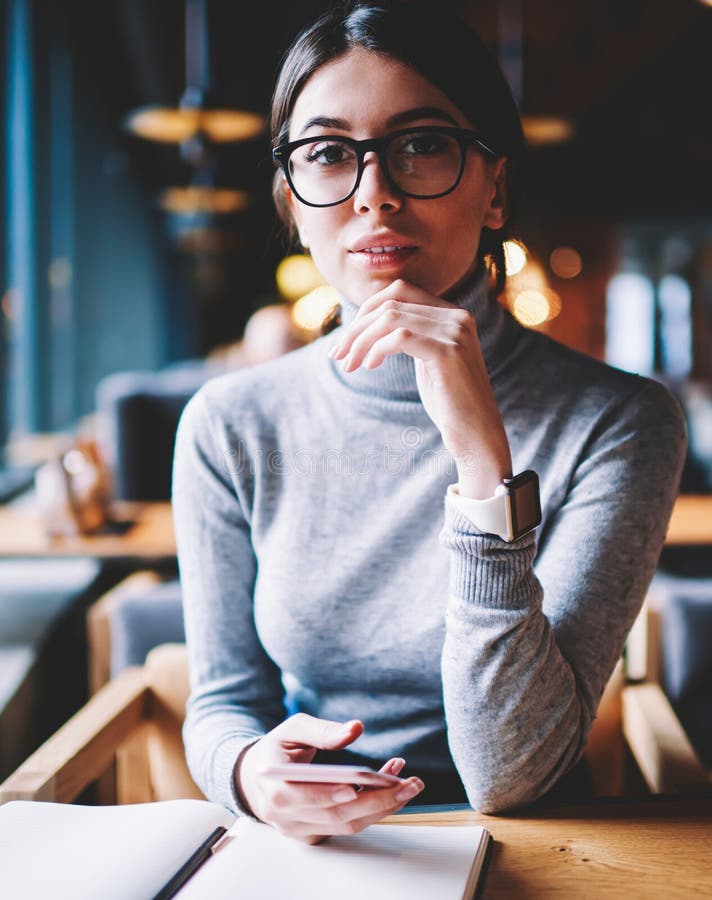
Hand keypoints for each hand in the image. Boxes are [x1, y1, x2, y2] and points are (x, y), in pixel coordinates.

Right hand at [235, 713, 424, 843]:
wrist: (259, 776)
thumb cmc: (277, 749)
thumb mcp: (293, 729)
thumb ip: (323, 731)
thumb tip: (355, 729)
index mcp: (273, 787)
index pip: (299, 797)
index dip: (327, 794)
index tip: (353, 786)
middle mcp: (286, 816)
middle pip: (334, 815)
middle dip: (374, 801)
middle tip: (407, 784)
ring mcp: (301, 830)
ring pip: (347, 824)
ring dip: (381, 806)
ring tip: (408, 783)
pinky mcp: (316, 834)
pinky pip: (349, 825)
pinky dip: (373, 808)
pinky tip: (391, 785)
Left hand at [329, 279, 511, 497]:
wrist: (475, 432)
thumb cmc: (448, 400)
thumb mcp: (427, 358)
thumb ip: (410, 334)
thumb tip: (368, 321)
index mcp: (452, 314)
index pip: (400, 291)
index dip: (367, 309)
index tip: (347, 339)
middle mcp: (457, 317)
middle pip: (391, 303)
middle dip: (357, 327)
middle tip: (338, 355)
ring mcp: (455, 333)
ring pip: (390, 318)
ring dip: (361, 340)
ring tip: (349, 364)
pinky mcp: (448, 352)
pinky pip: (399, 337)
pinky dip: (376, 349)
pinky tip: (369, 365)